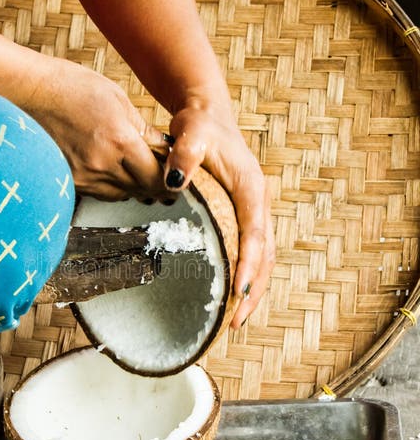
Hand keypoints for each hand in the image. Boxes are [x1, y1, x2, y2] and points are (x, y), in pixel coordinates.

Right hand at [23, 55, 171, 201]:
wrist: (29, 92)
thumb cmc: (73, 87)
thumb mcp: (117, 100)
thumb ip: (143, 130)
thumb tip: (164, 150)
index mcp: (119, 142)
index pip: (155, 177)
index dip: (169, 181)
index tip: (176, 180)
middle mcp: (101, 165)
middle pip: (140, 190)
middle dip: (155, 186)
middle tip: (163, 181)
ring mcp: (82, 177)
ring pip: (121, 195)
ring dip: (133, 187)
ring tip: (138, 173)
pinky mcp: (69, 180)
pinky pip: (100, 193)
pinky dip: (111, 186)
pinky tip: (112, 171)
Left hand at [164, 89, 274, 328]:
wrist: (208, 116)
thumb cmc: (198, 126)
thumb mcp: (190, 132)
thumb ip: (184, 154)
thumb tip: (173, 182)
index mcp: (251, 189)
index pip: (255, 234)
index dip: (249, 265)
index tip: (240, 293)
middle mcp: (259, 204)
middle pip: (265, 255)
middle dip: (254, 291)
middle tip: (236, 323)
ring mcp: (253, 213)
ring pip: (262, 259)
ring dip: (253, 290)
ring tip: (235, 322)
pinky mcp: (243, 218)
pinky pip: (250, 253)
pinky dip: (245, 277)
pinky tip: (229, 297)